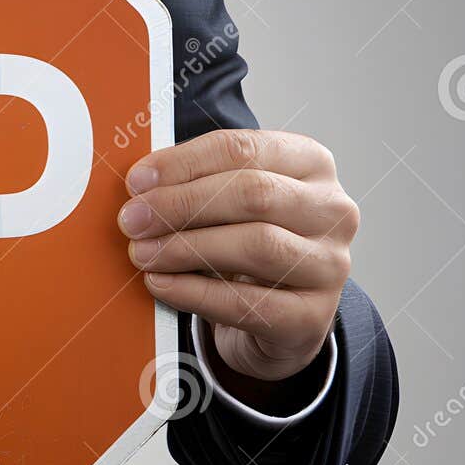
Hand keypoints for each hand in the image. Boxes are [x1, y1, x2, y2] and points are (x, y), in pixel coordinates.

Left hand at [118, 129, 357, 383]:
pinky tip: (160, 284)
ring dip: (186, 248)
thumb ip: (191, 185)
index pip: (243, 149)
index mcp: (309, 163)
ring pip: (257, 245)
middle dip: (181, 205)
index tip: (136, 181)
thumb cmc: (243, 243)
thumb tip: (138, 184)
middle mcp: (331, 209)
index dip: (183, 163)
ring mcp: (330, 264)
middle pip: (253, 194)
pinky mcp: (313, 316)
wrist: (277, 314)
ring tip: (142, 253)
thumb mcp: (224, 204)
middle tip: (132, 220)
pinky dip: (194, 292)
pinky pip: (247, 302)